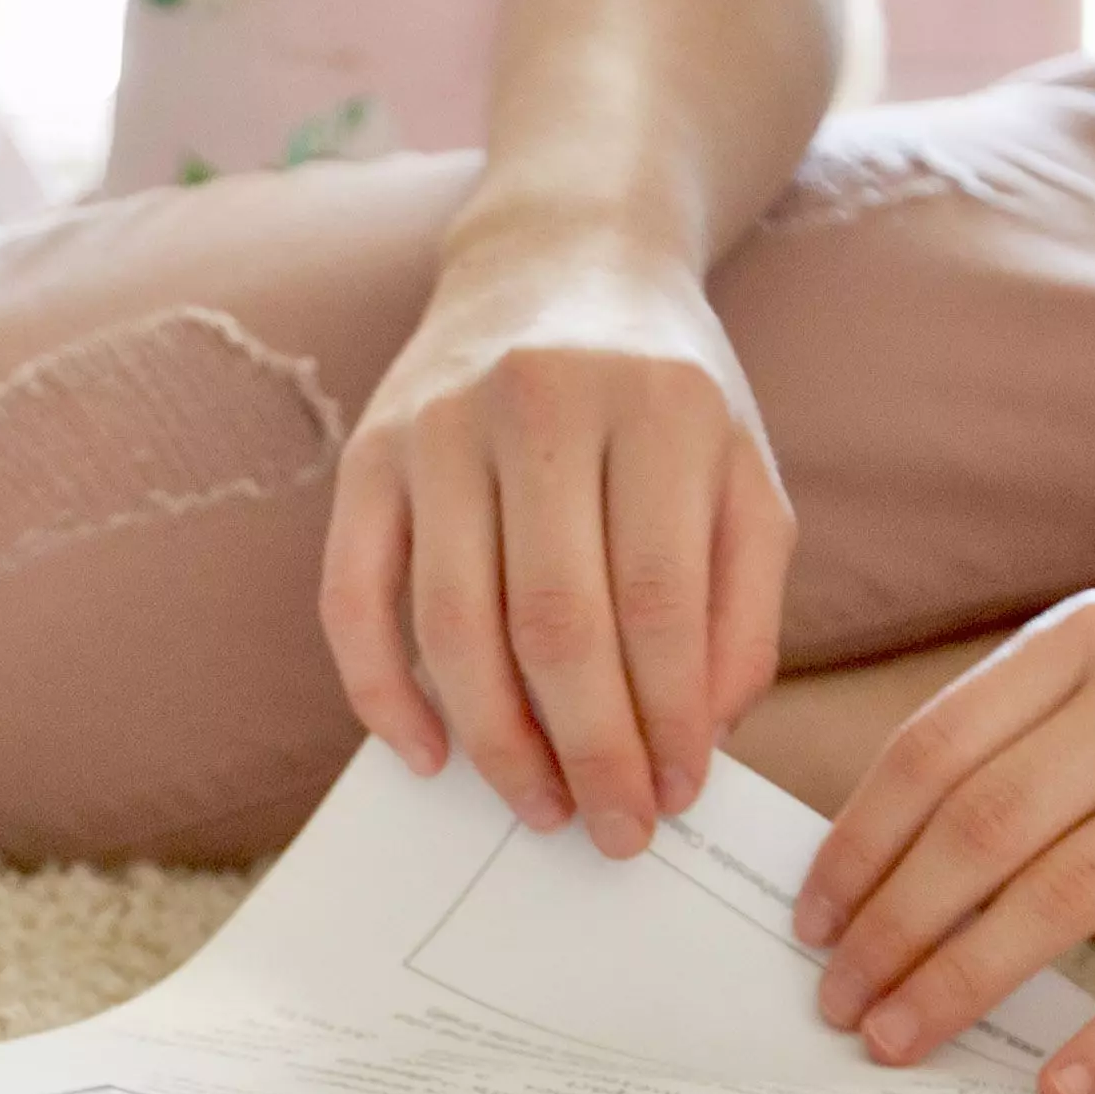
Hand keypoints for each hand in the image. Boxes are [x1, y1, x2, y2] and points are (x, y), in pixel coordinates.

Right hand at [321, 247, 796, 856]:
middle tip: (612, 834)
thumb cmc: (664, 395)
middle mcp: (543, 405)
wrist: (557, 259)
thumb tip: (696, 738)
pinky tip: (427, 756)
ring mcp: (440, 425)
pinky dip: (381, 693)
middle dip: (588, 751)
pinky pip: (353, 596)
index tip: (677, 797)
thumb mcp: (741, 473)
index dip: (667, 720)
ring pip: (454, 623)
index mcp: (661, 408)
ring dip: (496, 742)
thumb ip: (740, 605)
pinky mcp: (367, 452)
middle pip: (556, 624)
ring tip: (539, 807)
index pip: (660, 603)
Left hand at [793, 594, 1094, 1093]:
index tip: (813, 922)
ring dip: (967, 980)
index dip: (860, 845)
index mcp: (1091, 640)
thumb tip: (877, 876)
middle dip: (894, 926)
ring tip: (906, 1040)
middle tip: (843, 1004)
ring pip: (1067, 894)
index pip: (939, 747)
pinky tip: (1060, 1085)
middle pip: (987, 825)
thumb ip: (1018, 746)